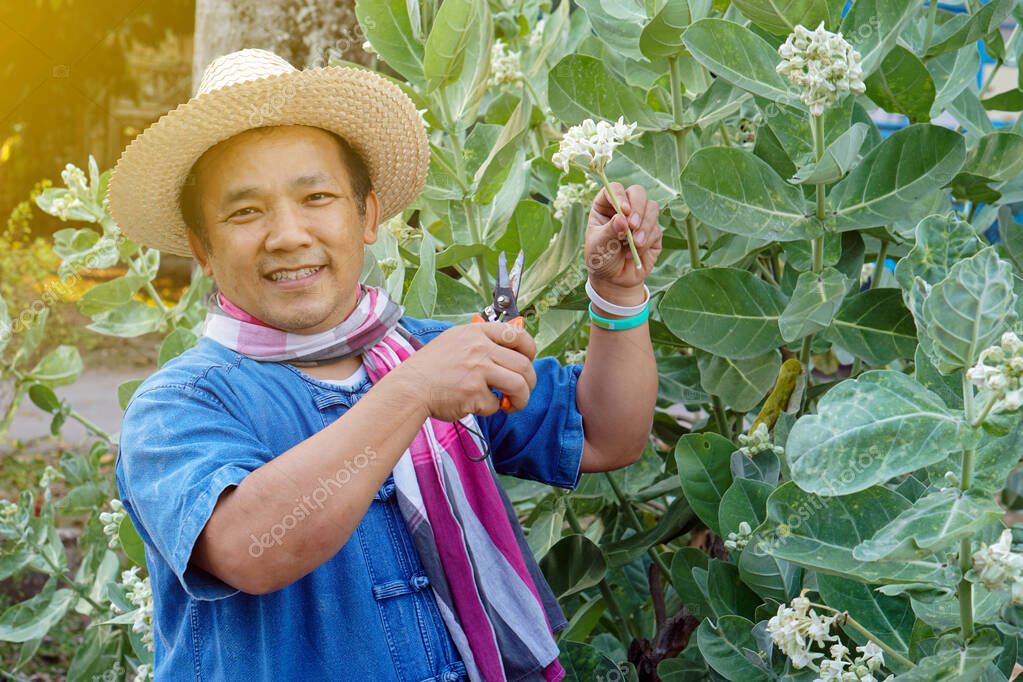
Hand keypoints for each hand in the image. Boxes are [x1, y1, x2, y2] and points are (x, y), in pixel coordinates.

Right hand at [393, 322, 536, 421]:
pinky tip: (477, 405)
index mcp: (475, 333)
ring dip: (521, 400)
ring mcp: (477, 370)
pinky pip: (495, 404)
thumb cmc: (431, 367)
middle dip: (530, 382)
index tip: (528, 361)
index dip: (529, 349)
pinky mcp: (473, 392)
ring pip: (519, 386)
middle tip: (522, 391)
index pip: (516, 333)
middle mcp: (479, 348)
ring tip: (511, 405)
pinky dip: (490, 409)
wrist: (410, 388)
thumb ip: (481, 342)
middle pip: (523, 365)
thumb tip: (510, 353)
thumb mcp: (454, 341)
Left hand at [585, 182, 662, 299]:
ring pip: (652, 208)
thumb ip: (609, 231)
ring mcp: (641, 218)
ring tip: (634, 244)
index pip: (615, 189)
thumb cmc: (601, 258)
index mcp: (606, 205)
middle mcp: (624, 208)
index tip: (622, 210)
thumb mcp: (598, 245)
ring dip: (645, 225)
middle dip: (637, 208)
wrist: (614, 279)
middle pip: (638, 192)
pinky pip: (656, 229)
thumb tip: (622, 218)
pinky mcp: (653, 232)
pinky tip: (635, 253)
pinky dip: (647, 241)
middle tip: (632, 226)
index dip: (620, 196)